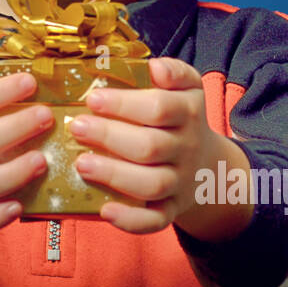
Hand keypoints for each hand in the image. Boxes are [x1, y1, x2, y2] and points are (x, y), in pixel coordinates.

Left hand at [66, 57, 254, 238]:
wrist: (210, 167)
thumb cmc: (180, 120)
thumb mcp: (187, 90)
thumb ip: (174, 73)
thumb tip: (154, 66)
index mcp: (189, 113)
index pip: (160, 108)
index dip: (125, 104)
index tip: (92, 99)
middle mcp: (187, 148)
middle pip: (151, 146)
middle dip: (110, 137)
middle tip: (77, 127)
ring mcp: (181, 182)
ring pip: (152, 184)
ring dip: (114, 175)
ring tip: (81, 163)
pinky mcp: (172, 209)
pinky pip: (156, 221)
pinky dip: (132, 220)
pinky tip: (105, 210)